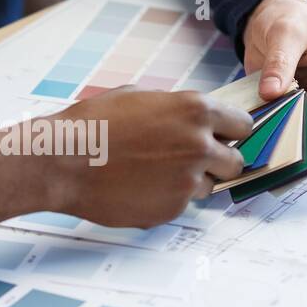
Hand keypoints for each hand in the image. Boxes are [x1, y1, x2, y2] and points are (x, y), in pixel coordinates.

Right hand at [42, 88, 251, 226]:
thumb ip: (174, 110)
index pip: (243, 125)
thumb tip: (190, 119)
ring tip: (154, 172)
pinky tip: (138, 186)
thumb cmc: (93, 125)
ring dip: (191, 181)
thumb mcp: (139, 97)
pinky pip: (181, 203)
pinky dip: (166, 197)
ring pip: (209, 186)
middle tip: (192, 160)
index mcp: (195, 111)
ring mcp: (188, 181)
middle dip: (218, 162)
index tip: (222, 138)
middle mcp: (199, 145)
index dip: (231, 133)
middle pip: (235, 161)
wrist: (63, 161)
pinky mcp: (172, 208)